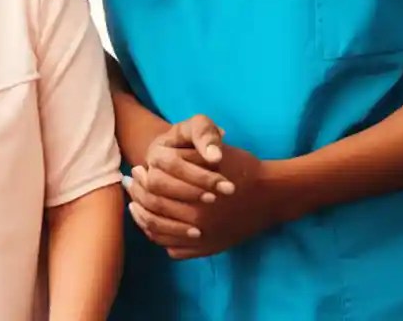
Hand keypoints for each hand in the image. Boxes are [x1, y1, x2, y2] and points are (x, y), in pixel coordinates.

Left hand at [126, 117, 279, 259]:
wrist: (270, 195)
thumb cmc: (241, 168)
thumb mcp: (212, 154)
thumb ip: (181, 159)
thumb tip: (148, 166)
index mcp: (194, 193)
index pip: (153, 188)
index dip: (141, 178)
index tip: (137, 171)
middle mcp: (197, 219)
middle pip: (152, 210)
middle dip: (137, 197)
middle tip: (132, 186)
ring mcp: (202, 238)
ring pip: (158, 232)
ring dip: (143, 218)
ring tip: (137, 207)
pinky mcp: (207, 249)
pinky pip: (172, 249)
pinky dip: (160, 237)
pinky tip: (155, 225)